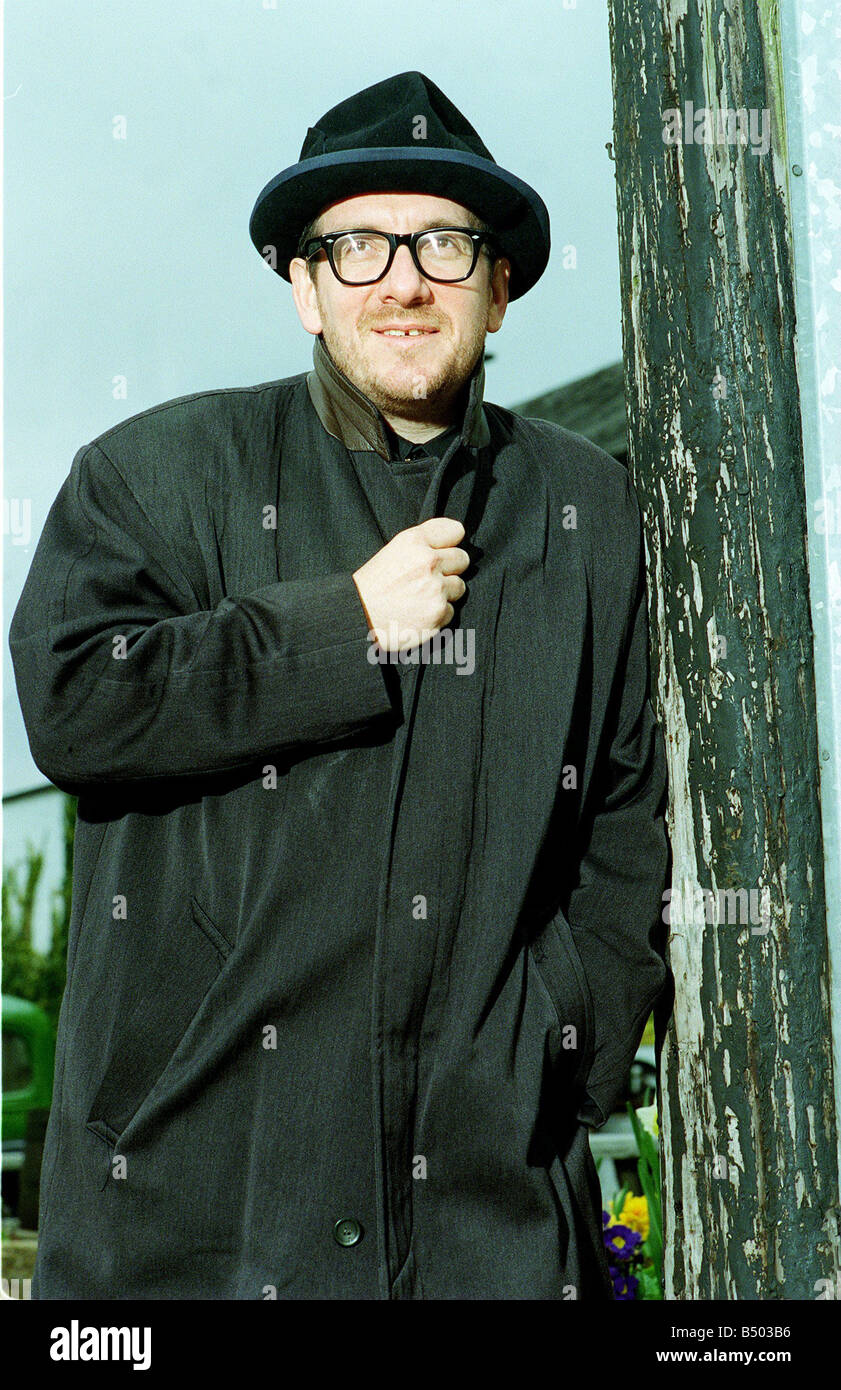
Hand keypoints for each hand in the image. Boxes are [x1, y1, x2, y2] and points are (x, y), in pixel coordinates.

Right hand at [352, 517, 469, 652]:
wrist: (357, 616)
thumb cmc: (374, 584)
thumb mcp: (394, 550)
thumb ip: (424, 542)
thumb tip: (455, 539)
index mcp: (415, 541)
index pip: (455, 531)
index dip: (449, 543)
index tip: (442, 552)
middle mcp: (428, 562)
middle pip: (463, 559)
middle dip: (450, 569)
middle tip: (428, 578)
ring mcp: (436, 589)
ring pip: (459, 587)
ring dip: (445, 593)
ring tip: (420, 597)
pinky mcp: (439, 613)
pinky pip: (451, 611)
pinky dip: (438, 614)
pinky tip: (418, 613)